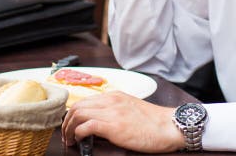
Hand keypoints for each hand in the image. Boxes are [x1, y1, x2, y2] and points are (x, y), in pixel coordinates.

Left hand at [61, 91, 184, 153]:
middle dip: (67, 122)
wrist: (169, 126)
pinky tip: (79, 140)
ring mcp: (112, 112)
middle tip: (66, 135)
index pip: (84, 101)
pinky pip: (87, 126)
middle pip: (77, 106)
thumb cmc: (154, 123)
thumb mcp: (131, 109)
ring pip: (78, 114)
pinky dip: (78, 133)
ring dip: (69, 128)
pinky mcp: (114, 125)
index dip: (73, 114)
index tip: (70, 125)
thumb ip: (115, 111)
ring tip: (70, 140)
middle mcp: (111, 101)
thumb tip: (99, 123)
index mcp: (115, 96)